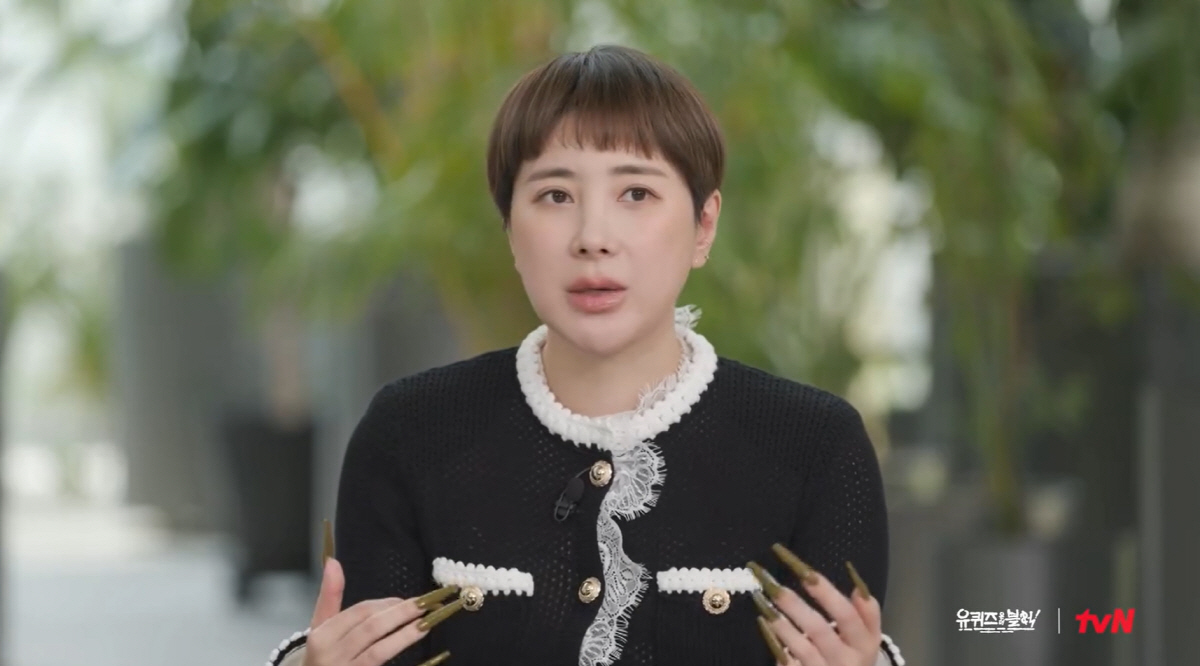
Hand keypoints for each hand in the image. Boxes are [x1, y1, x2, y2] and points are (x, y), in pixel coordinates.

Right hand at [302, 557, 459, 665]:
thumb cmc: (321, 652)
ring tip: (426, 624)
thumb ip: (329, 594)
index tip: (406, 600)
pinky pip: (380, 665)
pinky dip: (398, 655)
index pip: (359, 613)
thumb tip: (333, 562)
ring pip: (378, 652)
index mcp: (322, 636)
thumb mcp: (319, 625)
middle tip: (426, 604)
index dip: (386, 604)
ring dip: (405, 636)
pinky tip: (420, 652)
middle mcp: (332, 655)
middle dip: (400, 614)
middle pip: (371, 629)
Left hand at [747, 544, 880, 665]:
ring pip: (800, 646)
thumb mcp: (869, 636)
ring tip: (760, 598)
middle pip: (818, 630)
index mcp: (864, 644)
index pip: (846, 615)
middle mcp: (845, 661)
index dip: (826, 593)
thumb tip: (856, 582)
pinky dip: (773, 641)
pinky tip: (763, 621)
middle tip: (769, 582)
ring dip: (779, 621)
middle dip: (793, 604)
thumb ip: (867, 610)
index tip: (805, 573)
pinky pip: (787, 661)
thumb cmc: (855, 654)